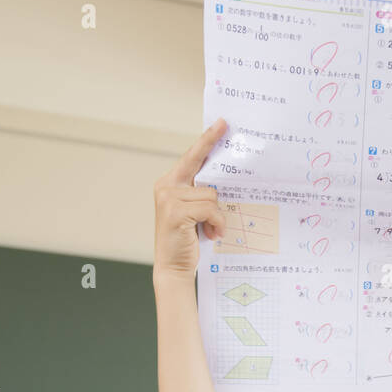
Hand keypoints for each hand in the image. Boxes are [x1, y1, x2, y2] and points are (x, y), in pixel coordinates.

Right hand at [153, 119, 228, 278]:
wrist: (174, 268)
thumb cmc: (188, 241)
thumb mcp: (195, 213)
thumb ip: (201, 195)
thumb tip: (224, 184)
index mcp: (170, 183)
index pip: (192, 156)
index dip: (207, 140)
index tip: (222, 123)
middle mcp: (166, 186)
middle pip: (204, 173)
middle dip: (217, 183)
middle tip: (226, 147)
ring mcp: (168, 197)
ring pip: (211, 195)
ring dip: (216, 216)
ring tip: (210, 230)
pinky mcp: (175, 211)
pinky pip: (210, 208)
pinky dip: (215, 222)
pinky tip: (211, 234)